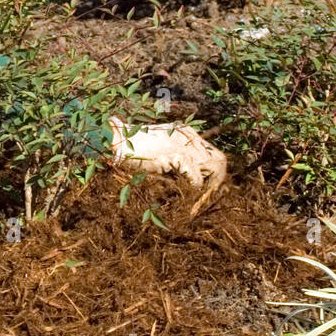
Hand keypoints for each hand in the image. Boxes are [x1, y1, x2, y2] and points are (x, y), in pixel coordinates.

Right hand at [108, 117, 227, 211]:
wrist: (116, 142)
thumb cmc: (132, 150)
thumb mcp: (160, 151)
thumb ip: (176, 161)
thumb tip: (191, 183)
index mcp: (186, 133)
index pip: (211, 154)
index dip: (213, 175)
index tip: (206, 192)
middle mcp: (189, 136)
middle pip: (219, 160)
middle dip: (217, 182)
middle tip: (206, 199)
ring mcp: (184, 145)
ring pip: (214, 168)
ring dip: (208, 188)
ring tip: (198, 202)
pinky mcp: (177, 155)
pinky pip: (196, 178)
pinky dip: (194, 190)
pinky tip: (186, 197)